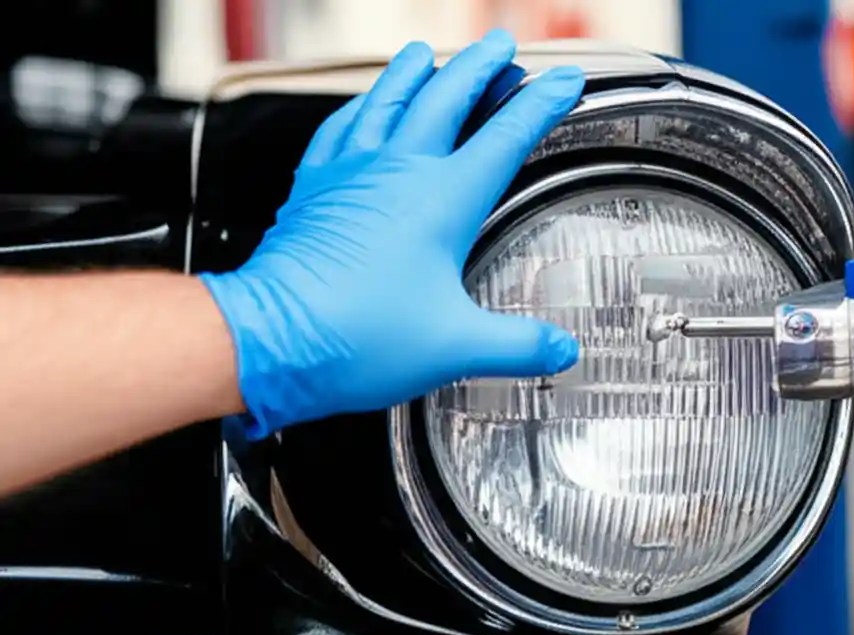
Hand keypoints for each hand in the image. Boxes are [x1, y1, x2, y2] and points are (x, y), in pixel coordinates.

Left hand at [199, 31, 584, 438]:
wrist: (271, 338)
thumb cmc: (358, 336)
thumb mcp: (457, 347)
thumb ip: (519, 346)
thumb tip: (560, 351)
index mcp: (443, 199)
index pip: (506, 135)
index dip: (541, 102)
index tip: (563, 80)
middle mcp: (398, 171)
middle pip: (446, 97)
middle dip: (479, 66)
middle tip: (500, 45)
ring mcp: (351, 173)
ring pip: (387, 99)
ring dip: (413, 71)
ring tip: (426, 52)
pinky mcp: (313, 189)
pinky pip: (338, 128)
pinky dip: (357, 107)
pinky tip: (359, 106)